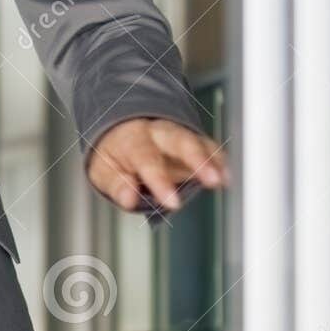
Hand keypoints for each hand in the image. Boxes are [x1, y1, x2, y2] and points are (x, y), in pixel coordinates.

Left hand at [83, 116, 230, 213]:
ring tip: (223, 179)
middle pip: (181, 141)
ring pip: (199, 142)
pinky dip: (219, 161)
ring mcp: (179, 136)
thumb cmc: (114, 153)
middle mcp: (159, 133)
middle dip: (198, 160)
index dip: (161, 181)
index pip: (147, 158)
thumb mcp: (103, 170)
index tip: (173, 202)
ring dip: (213, 161)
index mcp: (133, 139)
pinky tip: (227, 177)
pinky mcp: (194, 142)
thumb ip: (117, 185)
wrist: (123, 128)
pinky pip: (209, 148)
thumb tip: (129, 199)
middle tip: (212, 180)